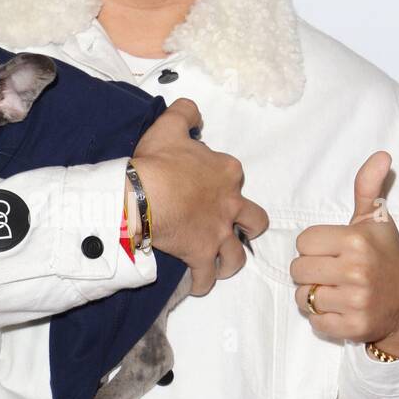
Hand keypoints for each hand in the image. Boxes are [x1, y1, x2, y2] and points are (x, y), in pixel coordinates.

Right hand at [130, 98, 268, 295]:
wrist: (143, 194)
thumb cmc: (157, 161)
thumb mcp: (169, 125)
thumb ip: (186, 113)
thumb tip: (195, 114)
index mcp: (226, 172)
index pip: (235, 177)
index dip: (222, 183)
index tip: (205, 187)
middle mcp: (230, 204)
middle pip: (254, 221)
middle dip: (248, 227)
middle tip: (234, 229)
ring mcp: (218, 232)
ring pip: (237, 255)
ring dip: (230, 261)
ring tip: (220, 264)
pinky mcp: (201, 254)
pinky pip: (207, 276)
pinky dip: (203, 282)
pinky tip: (197, 285)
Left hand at [290, 151, 398, 354]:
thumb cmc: (386, 257)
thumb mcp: (377, 220)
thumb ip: (369, 187)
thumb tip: (381, 154)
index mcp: (356, 240)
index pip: (303, 241)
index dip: (314, 247)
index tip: (333, 251)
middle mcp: (356, 270)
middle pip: (297, 269)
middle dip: (310, 271)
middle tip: (332, 272)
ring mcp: (355, 301)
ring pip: (302, 297)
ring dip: (314, 296)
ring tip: (336, 291)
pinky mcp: (352, 327)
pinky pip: (315, 321)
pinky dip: (323, 319)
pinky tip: (341, 309)